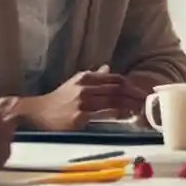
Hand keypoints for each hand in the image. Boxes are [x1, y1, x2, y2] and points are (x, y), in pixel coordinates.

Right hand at [19, 66, 147, 130]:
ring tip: (142, 109)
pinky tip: (126, 115)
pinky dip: (118, 113)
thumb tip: (108, 68)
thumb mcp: (76, 83)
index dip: (133, 85)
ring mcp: (82, 102)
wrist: (37, 113)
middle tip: (148, 102)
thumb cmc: (59, 99)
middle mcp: (85, 87)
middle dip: (136, 95)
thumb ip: (94, 76)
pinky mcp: (79, 117)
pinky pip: (104, 113)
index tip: (144, 92)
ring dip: (131, 104)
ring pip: (114, 100)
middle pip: (118, 88)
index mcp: (86, 77)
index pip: (116, 79)